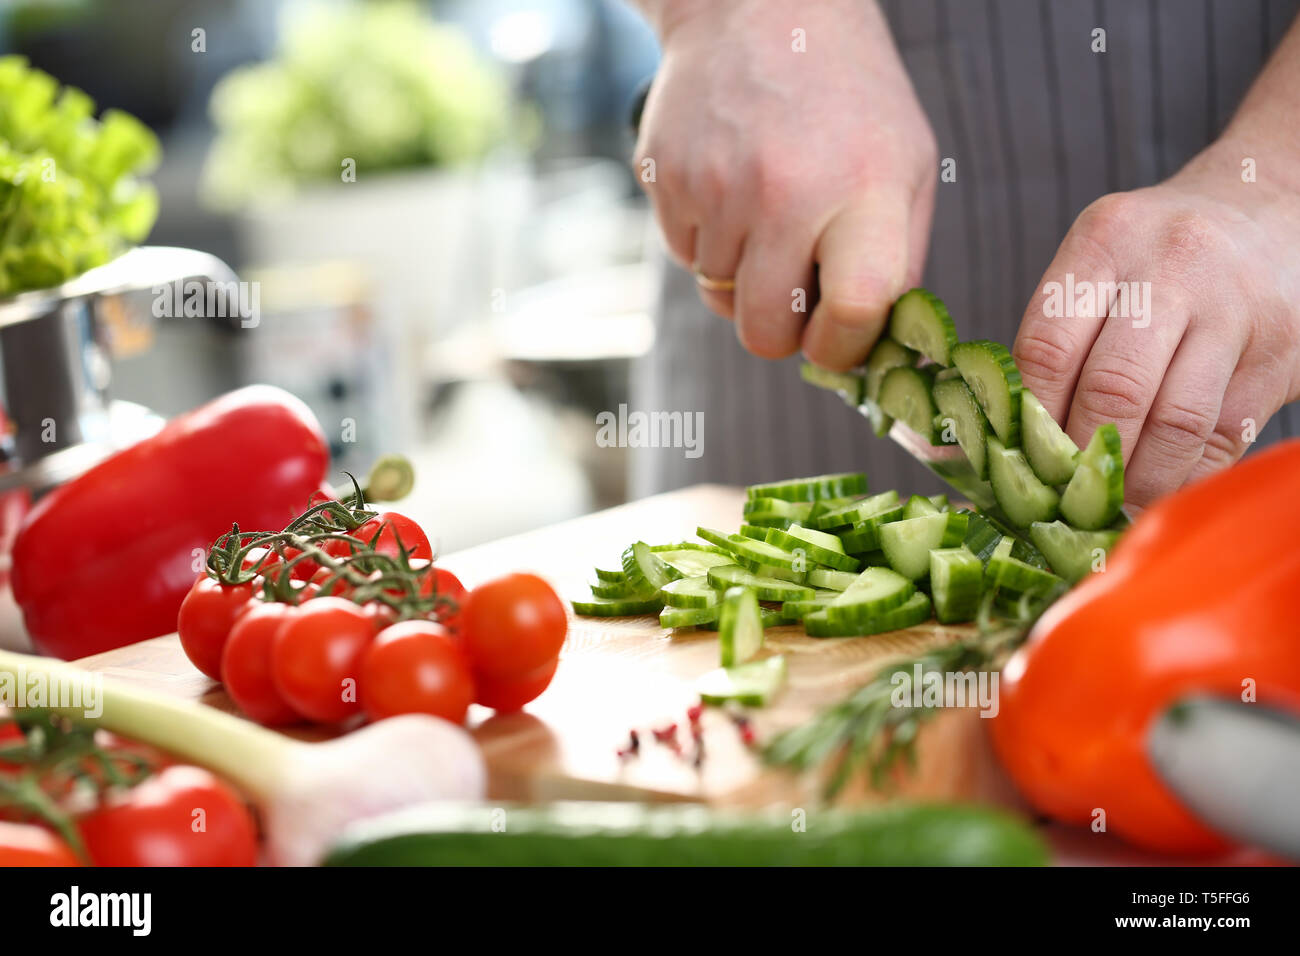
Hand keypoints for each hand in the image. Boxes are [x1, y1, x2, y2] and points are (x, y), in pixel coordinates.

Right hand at [633, 0, 935, 366]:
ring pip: (719, 298)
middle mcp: (786, 192)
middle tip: (796, 297)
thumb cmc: (847, 99)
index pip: (855, 311)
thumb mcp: (906, 165)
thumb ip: (898, 260)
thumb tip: (875, 350)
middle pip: (765, 333)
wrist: (759, 7)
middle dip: (781, 333)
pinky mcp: (666, 180)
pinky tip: (730, 187)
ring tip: (766, 211)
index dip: (844, 348)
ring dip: (743, 277)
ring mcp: (716, 187)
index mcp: (864, 189)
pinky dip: (708, 241)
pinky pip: (685, 257)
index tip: (839, 338)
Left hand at [1012, 139, 1299, 507]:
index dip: (1030, 420)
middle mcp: (1172, 267)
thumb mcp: (1099, 262)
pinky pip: (1222, 438)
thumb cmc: (1158, 257)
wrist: (1271, 210)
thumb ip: (1053, 340)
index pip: (1047, 348)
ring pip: (1174, 424)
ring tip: (1111, 503)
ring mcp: (1234, 310)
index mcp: (1105, 241)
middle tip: (1064, 496)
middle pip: (1112, 390)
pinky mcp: (1279, 354)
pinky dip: (1185, 477)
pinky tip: (1159, 487)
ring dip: (1137, 480)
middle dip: (1083, 459)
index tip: (1021, 462)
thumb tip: (992, 441)